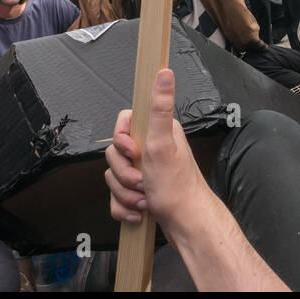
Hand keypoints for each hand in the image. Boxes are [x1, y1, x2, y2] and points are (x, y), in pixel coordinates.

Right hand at [104, 68, 207, 228]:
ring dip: (126, 194)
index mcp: (157, 132)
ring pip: (113, 178)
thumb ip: (159, 108)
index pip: (122, 124)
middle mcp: (151, 149)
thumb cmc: (177, 187)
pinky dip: (125, 209)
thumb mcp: (163, 143)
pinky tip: (140, 213)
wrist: (186, 224)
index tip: (133, 152)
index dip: (121, 142)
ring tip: (145, 200)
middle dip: (125, 175)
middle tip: (143, 181)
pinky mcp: (139, 192)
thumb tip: (164, 74)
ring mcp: (144, 171)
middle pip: (114, 155)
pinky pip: (117, 198)